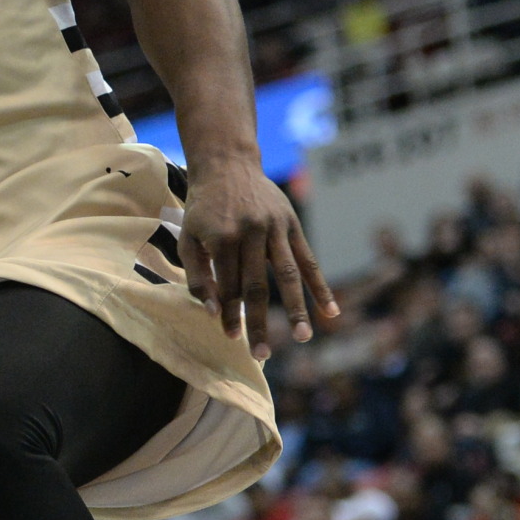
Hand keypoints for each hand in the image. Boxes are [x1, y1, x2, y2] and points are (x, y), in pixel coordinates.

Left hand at [178, 152, 339, 359]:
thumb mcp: (188, 237)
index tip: (231, 338)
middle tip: (262, 354)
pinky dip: (320, 286)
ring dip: (296, 309)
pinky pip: (309, 260)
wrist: (226, 165)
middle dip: (258, 322)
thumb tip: (213, 312)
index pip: (228, 286)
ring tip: (303, 337)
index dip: (229, 314)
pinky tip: (331, 311)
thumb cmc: (203, 208)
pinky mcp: (292, 225)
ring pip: (287, 275)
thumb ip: (198, 275)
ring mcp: (275, 229)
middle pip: (257, 286)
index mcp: (222, 237)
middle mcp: (251, 233)